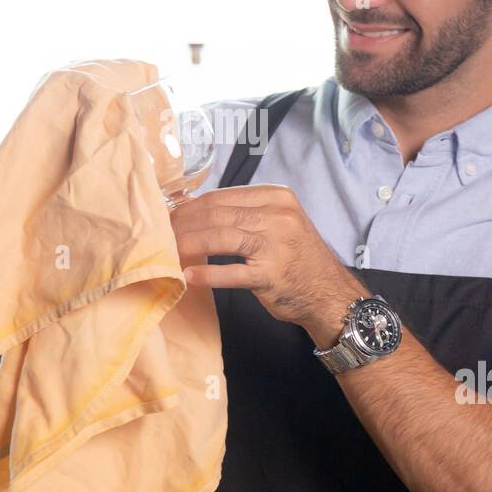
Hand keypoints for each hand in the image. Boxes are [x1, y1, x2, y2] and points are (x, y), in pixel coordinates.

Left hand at [170, 184, 368, 345]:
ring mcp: (275, 244)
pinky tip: (188, 275)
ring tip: (168, 251)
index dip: (190, 207)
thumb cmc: (297, 258)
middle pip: (217, 214)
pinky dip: (207, 273)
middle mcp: (278, 215)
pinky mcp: (270, 275)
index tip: (169, 216)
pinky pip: (231, 272)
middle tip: (161, 234)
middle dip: (184, 224)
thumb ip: (246, 213)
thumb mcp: (279, 223)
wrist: (329, 294)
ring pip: (221, 237)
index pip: (222, 197)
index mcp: (276, 197)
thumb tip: (196, 210)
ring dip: (189, 244)